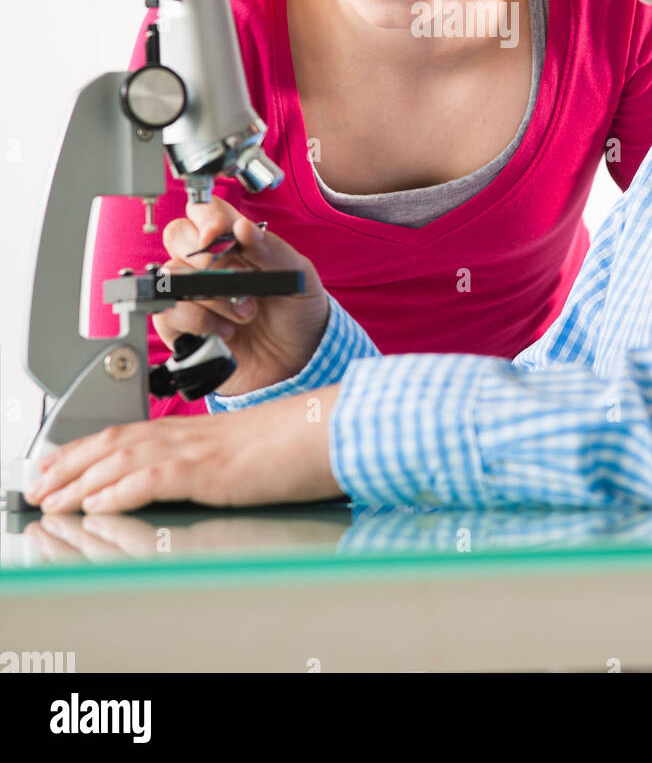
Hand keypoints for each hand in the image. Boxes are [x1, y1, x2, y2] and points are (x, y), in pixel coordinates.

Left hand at [24, 388, 343, 513]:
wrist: (333, 429)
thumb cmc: (302, 441)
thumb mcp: (248, 452)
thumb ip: (217, 463)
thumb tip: (197, 480)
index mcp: (197, 431)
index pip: (128, 433)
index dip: (87, 448)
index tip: (58, 463)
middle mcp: (190, 434)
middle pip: (114, 443)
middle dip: (69, 465)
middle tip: (38, 484)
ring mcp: (199, 450)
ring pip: (123, 460)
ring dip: (80, 481)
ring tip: (52, 499)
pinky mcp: (211, 470)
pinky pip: (153, 479)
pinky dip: (118, 491)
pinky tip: (97, 503)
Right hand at [155, 198, 329, 396]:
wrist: (297, 364)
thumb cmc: (298, 315)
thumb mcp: (298, 277)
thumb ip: (271, 250)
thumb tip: (243, 227)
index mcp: (236, 243)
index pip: (205, 211)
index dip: (206, 217)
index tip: (218, 233)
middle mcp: (208, 264)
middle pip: (178, 235)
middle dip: (206, 256)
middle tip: (240, 278)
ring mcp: (192, 295)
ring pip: (174, 274)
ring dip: (214, 295)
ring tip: (246, 312)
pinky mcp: (181, 328)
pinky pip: (168, 311)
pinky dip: (198, 320)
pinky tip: (225, 331)